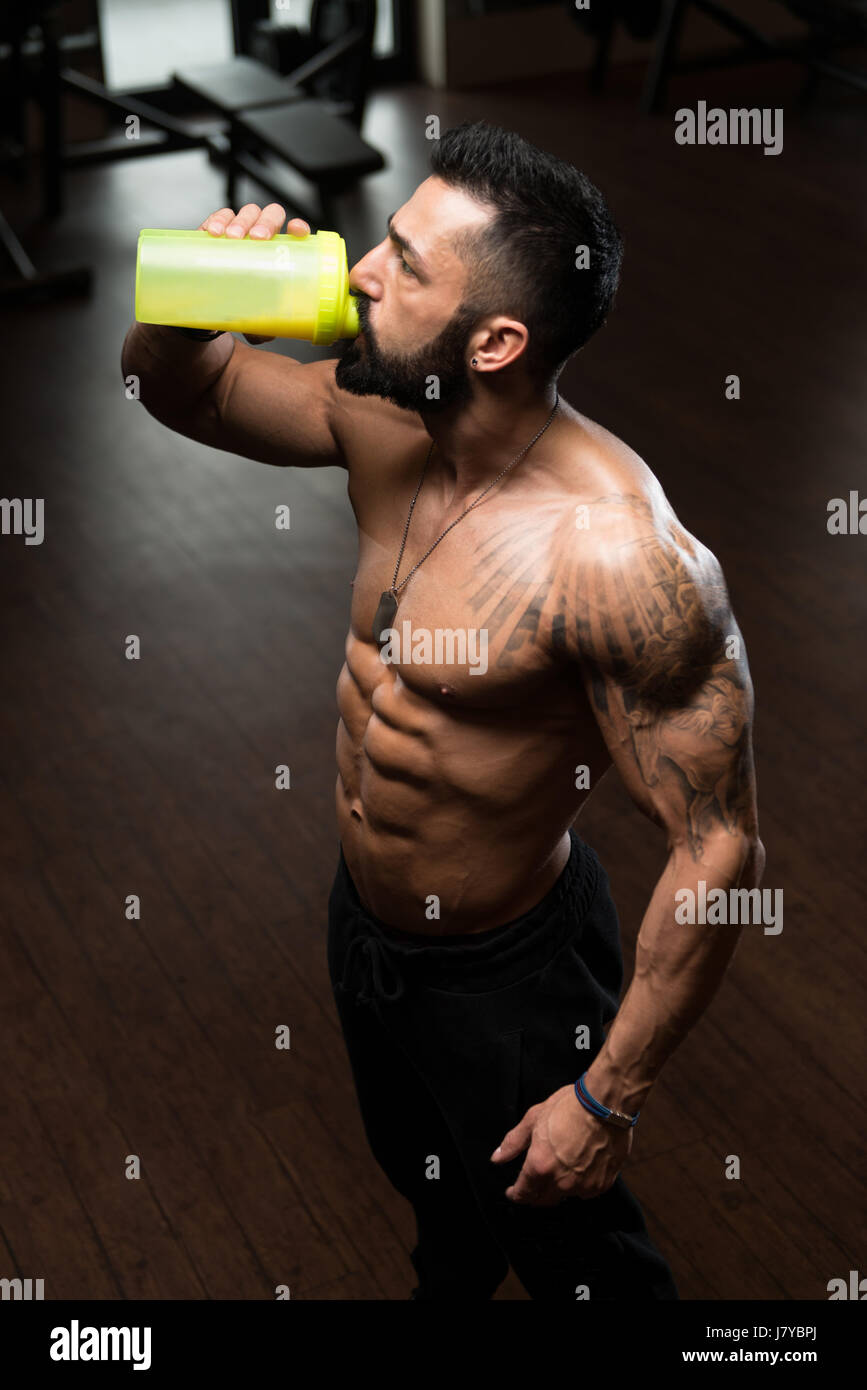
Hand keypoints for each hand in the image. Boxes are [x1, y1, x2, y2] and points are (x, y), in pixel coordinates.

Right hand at [197, 203, 310, 343]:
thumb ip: (264, 325)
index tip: (296, 232)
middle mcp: (261, 236)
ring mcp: (238, 230)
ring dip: (242, 221)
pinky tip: (214, 232)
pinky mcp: (214, 231)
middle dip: (266, 222)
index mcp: (279, 251)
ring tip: (233, 238)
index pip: (294, 232)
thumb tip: (266, 333)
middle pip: (270, 215)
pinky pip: (218, 217)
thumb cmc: (241, 301)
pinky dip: (216, 220)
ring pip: (246, 212)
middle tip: (258, 238)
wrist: (209, 302)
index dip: (298, 227)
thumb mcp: (256, 316)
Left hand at [490, 1083, 632, 1205]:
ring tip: (560, 1166)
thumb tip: (497, 1158)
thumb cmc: (570, 1106)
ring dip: (559, 1187)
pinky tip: (580, 1167)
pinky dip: (580, 1184)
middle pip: (543, 1200)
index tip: (512, 1192)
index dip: (515, 1194)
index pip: (523, 1193)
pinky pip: (586, 1191)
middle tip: (533, 1182)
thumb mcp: (533, 1118)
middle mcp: (561, 1182)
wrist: (606, 1104)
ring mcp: (583, 1186)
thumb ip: (513, 1143)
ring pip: (565, 1195)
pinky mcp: (602, 1184)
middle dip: (534, 1193)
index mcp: (540, 1166)